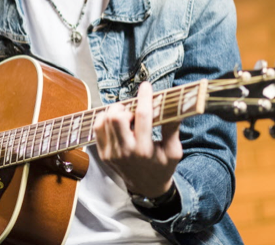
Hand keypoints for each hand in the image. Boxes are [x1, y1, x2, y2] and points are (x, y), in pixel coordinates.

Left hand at [93, 81, 182, 197]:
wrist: (147, 187)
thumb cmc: (163, 167)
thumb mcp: (173, 151)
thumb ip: (173, 129)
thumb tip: (176, 106)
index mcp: (145, 150)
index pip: (142, 116)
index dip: (144, 98)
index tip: (146, 86)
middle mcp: (125, 152)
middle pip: (116, 117)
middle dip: (126, 107)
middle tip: (133, 109)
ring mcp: (111, 153)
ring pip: (104, 120)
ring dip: (115, 112)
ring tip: (126, 116)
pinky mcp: (103, 154)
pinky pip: (98, 128)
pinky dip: (105, 119)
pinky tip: (116, 121)